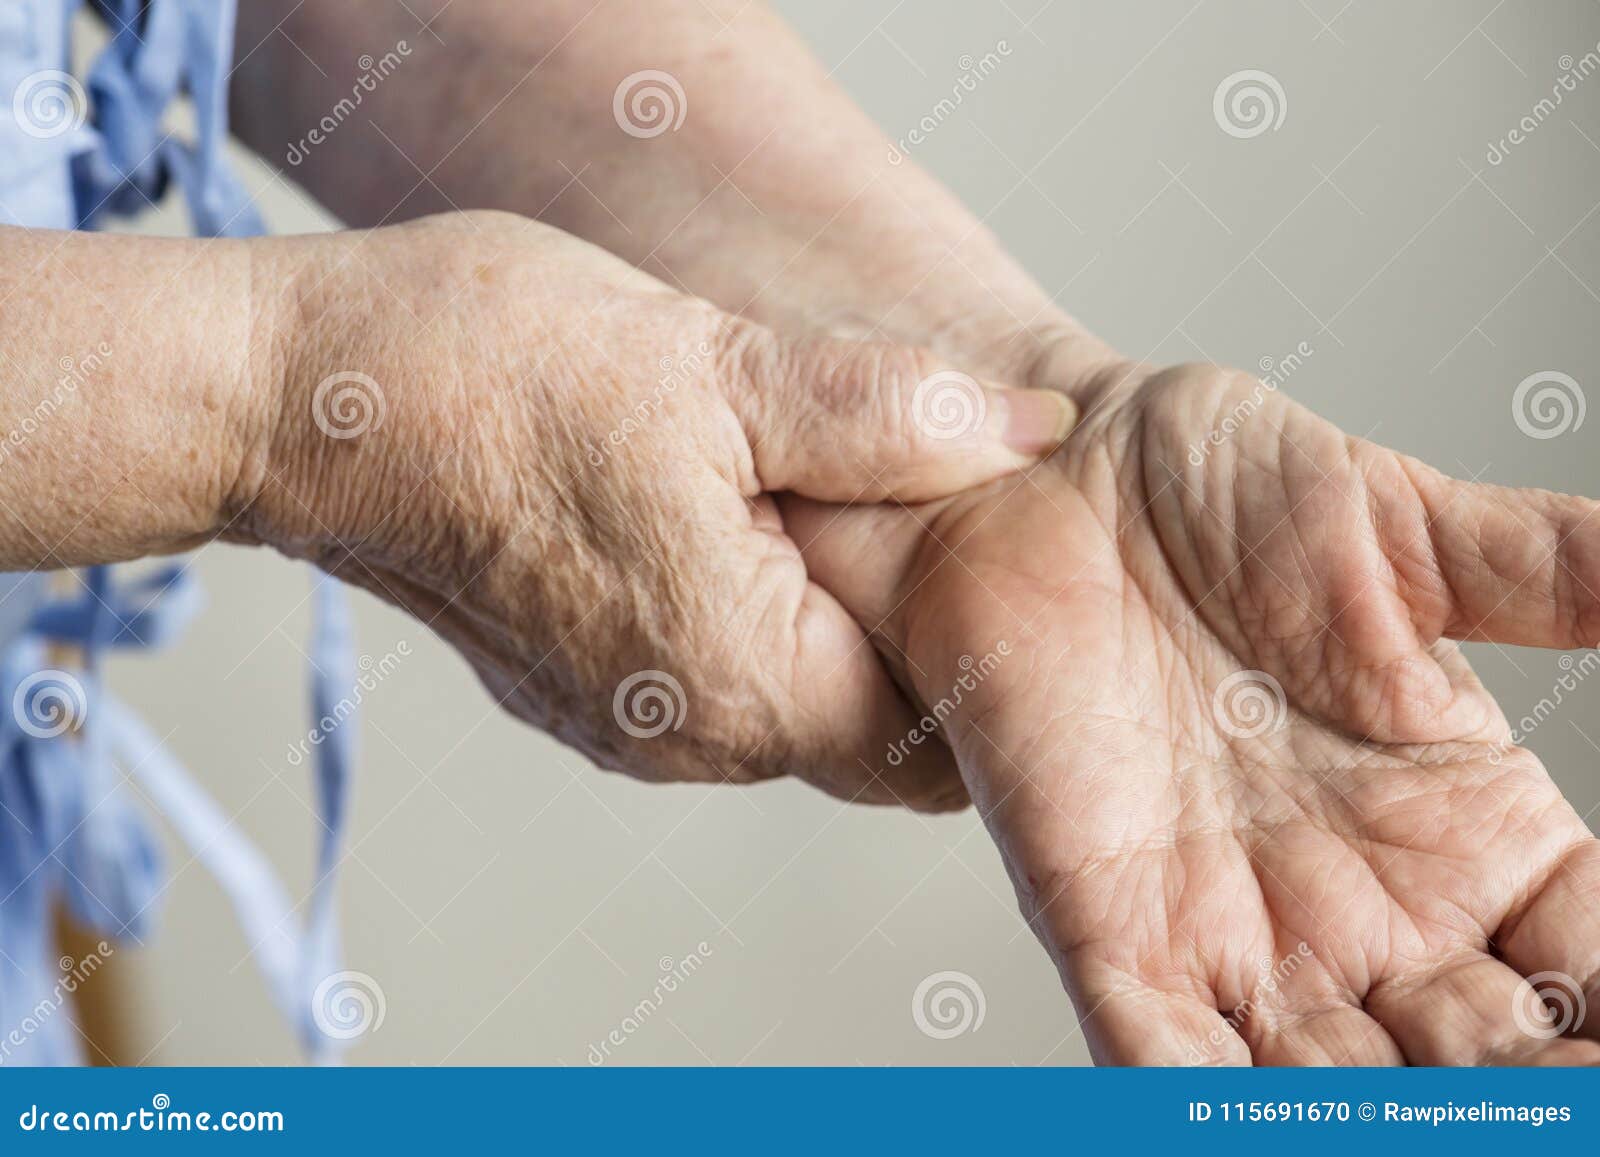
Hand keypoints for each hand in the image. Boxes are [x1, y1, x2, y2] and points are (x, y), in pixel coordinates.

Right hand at [236, 211, 1076, 808]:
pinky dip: (764, 618)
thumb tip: (1029, 430)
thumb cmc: (490, 374)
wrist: (308, 403)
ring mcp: (631, 728)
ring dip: (839, 618)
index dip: (988, 640)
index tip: (1009, 553)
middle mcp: (692, 738)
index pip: (938, 725)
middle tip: (941, 503)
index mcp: (745, 679)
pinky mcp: (586, 697)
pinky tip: (751, 520)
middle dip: (922, 632)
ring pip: (800, 702)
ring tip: (846, 498)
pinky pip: (723, 687)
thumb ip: (890, 415)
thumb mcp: (719, 368)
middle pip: (873, 723)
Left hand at [786, 359, 1599, 1062]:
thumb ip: (1560, 570)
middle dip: (1519, 1094)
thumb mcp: (1409, 528)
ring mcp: (1234, 929)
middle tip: (1549, 1095)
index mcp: (1463, 825)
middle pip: (1480, 1066)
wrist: (1043, 474)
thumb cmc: (1213, 495)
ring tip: (1433, 1125)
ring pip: (1333, 1091)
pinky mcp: (1108, 927)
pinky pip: (1161, 1063)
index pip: (1592, 971)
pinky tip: (1252, 1133)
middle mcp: (1362, 905)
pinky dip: (1200, 1112)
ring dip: (1386, 1121)